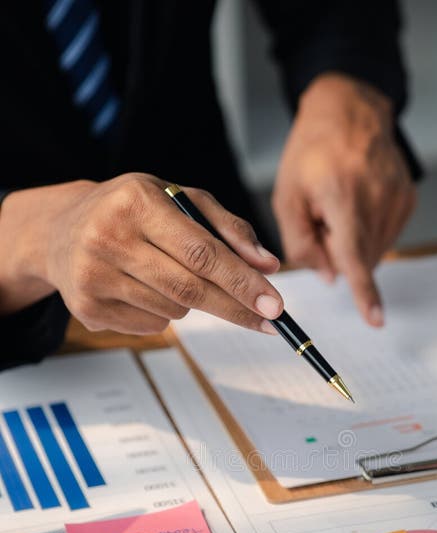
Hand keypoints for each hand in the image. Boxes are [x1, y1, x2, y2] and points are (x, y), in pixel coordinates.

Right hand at [0, 174, 282, 334]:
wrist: (60, 231)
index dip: (242, 282)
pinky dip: (165, 315)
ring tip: (169, 274)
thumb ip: (228, 228)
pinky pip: (151, 327)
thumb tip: (269, 266)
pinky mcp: (86, 310)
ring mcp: (93, 277)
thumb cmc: (132, 212)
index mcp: (136, 202)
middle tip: (269, 322)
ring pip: (174, 310)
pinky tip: (144, 289)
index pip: (202, 251)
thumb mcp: (178, 200)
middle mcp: (108, 237)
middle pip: (190, 289)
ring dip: (192, 303)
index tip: (275, 306)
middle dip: (236, 307)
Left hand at [273, 73, 415, 325]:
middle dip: (338, 252)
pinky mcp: (408, 200)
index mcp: (342, 195)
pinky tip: (357, 202)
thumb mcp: (288, 197)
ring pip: (374, 250)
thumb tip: (329, 279)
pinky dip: (368, 231)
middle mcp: (377, 198)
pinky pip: (385, 236)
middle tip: (322, 219)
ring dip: (353, 242)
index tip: (375, 320)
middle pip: (359, 257)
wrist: (350, 110)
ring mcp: (398, 198)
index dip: (364, 292)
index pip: (354, 255)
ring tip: (340, 205)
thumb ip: (301, 244)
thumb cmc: (312, 152)